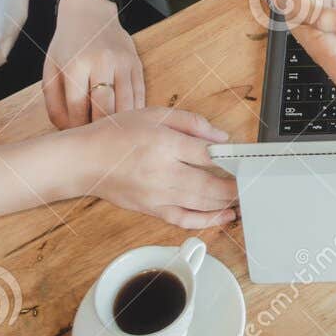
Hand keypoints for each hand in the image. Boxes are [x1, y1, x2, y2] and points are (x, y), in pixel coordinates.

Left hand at [42, 0, 146, 127]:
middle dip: (98, 130)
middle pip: (104, 110)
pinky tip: (125, 121)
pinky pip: (139, 96)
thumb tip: (67, 131)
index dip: (76, 128)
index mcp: (75, 64)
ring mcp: (123, 62)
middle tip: (93, 140)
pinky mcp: (137, 64)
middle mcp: (102, 62)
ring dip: (118, 124)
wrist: (90, 12)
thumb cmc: (67, 44)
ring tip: (109, 134)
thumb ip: (54, 103)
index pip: (78, 108)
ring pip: (126, 106)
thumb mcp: (51, 70)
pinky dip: (132, 113)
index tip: (75, 136)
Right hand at [75, 106, 237, 228]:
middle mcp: (163, 173)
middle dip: (236, 186)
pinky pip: (185, 220)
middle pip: (210, 184)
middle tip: (252, 182)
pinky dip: (207, 221)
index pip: (209, 155)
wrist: (84, 161)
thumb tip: (221, 137)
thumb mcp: (154, 114)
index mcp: (165, 145)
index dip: (233, 159)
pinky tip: (224, 217)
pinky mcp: (152, 210)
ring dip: (227, 203)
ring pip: (202, 204)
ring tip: (244, 198)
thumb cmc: (115, 134)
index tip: (247, 160)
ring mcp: (157, 196)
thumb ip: (191, 123)